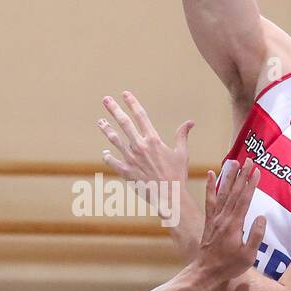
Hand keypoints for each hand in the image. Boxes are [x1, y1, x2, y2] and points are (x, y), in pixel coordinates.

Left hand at [98, 91, 191, 222]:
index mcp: (153, 139)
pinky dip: (108, 156)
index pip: (141, 116)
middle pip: (124, 123)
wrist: (169, 196)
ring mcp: (131, 159)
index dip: (132, 103)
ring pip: (115, 140)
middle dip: (114, 109)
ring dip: (106, 129)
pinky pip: (112, 161)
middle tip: (105, 99)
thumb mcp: (182, 153)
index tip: (125, 94)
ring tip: (100, 121)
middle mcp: (140, 146)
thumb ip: (182, 135)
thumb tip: (190, 122)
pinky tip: (105, 152)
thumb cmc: (177, 175)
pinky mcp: (126, 172)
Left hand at [194, 159, 265, 286]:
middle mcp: (223, 218)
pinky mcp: (209, 220)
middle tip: (250, 160)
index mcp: (234, 225)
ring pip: (223, 193)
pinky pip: (209, 200)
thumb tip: (261, 217)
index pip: (244, 200)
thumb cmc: (229, 266)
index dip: (251, 184)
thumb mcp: (248, 256)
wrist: (205, 272)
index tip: (257, 171)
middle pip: (235, 192)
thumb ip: (256, 236)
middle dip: (243, 175)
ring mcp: (215, 218)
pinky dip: (210, 186)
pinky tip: (210, 174)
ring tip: (234, 162)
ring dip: (229, 176)